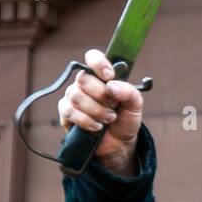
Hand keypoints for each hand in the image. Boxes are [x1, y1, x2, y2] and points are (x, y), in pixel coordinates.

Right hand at [56, 48, 144, 175]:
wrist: (119, 143)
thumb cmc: (125, 119)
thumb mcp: (135, 105)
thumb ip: (128, 92)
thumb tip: (111, 85)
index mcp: (101, 76)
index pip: (92, 57)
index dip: (98, 64)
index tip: (109, 76)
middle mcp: (84, 83)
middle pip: (83, 79)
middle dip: (102, 96)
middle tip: (114, 106)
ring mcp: (73, 97)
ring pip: (76, 96)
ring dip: (96, 111)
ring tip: (108, 119)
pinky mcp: (66, 113)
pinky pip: (70, 111)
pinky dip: (86, 121)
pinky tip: (97, 127)